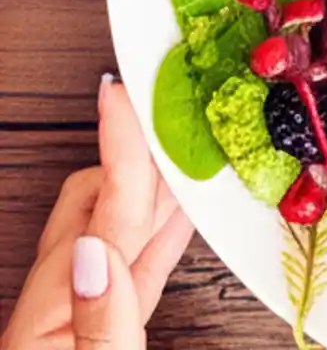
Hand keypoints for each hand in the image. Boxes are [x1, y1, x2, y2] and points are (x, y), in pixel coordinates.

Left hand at [0, 77, 193, 349]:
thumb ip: (103, 324)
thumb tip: (102, 253)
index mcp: (44, 323)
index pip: (97, 217)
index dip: (117, 150)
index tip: (121, 93)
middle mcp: (56, 312)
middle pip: (95, 206)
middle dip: (137, 153)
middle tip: (172, 107)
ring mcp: (76, 322)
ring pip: (120, 232)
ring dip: (154, 185)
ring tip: (189, 144)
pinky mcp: (103, 334)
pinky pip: (136, 268)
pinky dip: (161, 232)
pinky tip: (184, 214)